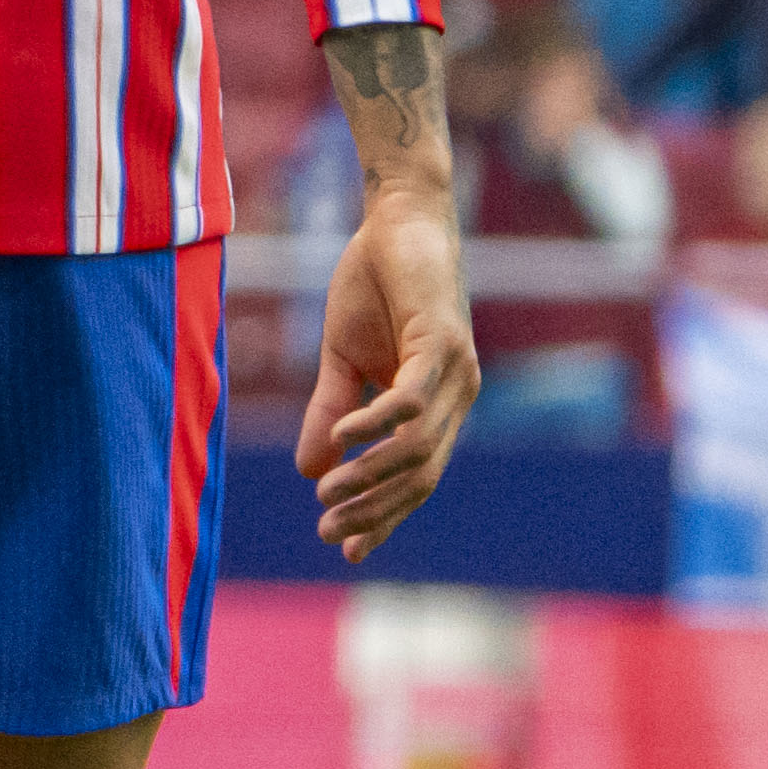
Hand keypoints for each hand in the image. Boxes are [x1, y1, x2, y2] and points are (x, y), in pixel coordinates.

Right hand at [296, 195, 477, 556]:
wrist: (398, 219)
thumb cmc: (374, 284)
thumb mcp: (341, 358)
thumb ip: (330, 412)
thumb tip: (308, 468)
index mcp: (438, 406)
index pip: (417, 477)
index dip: (385, 516)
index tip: (346, 548)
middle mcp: (458, 397)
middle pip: (423, 475)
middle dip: (376, 510)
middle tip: (328, 531)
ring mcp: (457, 372)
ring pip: (420, 446)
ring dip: (371, 474)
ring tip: (325, 490)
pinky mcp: (443, 341)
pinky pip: (412, 398)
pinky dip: (377, 423)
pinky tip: (342, 437)